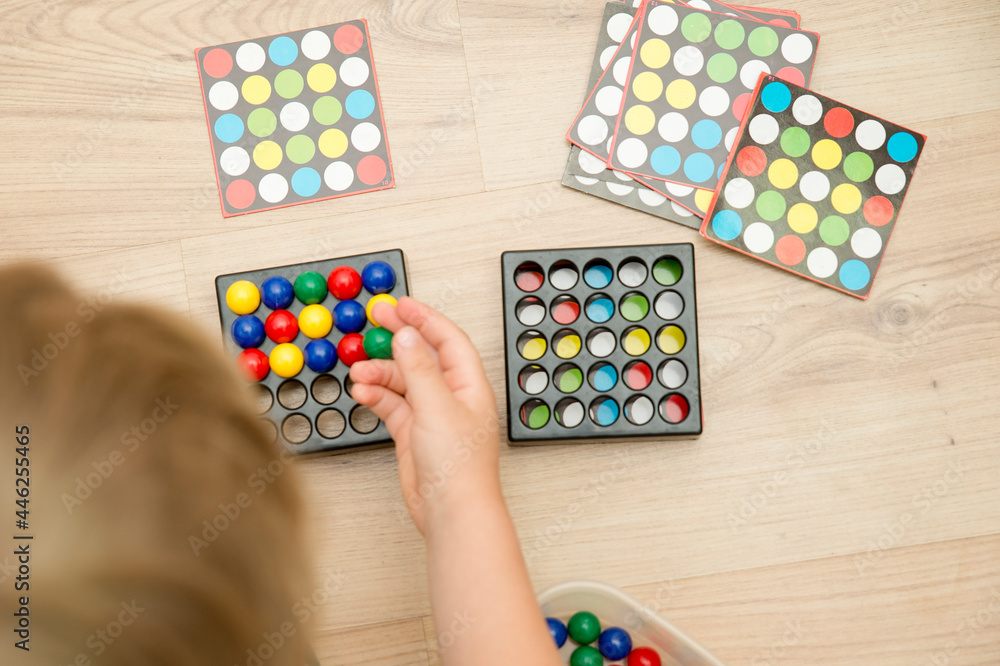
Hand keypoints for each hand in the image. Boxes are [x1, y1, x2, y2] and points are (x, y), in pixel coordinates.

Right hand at [349, 297, 500, 534]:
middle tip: (376, 319)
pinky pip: (392, 404)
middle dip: (398, 337)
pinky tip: (363, 393)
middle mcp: (452, 397)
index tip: (401, 304)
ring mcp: (432, 415)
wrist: (452, 510)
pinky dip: (377, 396)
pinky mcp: (414, 434)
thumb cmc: (459, 466)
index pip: (447, 339)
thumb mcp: (437, 406)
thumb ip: (419, 368)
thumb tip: (408, 335)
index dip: (425, 318)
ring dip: (380, 373)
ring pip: (403, 381)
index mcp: (469, 385)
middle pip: (423, 356)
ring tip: (359, 371)